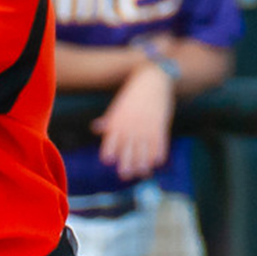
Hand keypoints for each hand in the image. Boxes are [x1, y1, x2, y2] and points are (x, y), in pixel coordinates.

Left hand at [91, 61, 175, 180]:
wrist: (153, 81)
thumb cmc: (133, 95)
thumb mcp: (118, 106)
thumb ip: (109, 120)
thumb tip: (96, 128)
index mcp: (117, 123)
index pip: (110, 144)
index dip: (109, 153)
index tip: (109, 161)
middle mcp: (131, 128)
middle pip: (127, 153)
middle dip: (126, 166)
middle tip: (126, 175)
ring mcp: (146, 129)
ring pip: (144, 154)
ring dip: (143, 165)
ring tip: (143, 173)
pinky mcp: (160, 128)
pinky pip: (159, 147)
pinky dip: (158, 156)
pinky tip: (156, 162)